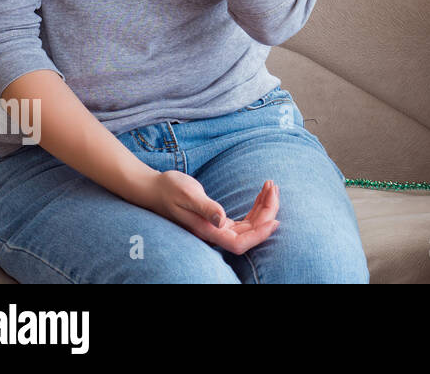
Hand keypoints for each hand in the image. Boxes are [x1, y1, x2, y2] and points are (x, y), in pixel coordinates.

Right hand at [134, 170, 279, 254]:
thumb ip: (206, 207)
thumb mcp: (188, 194)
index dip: (259, 236)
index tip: (275, 220)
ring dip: (264, 207)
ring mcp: (217, 227)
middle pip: (249, 233)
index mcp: (207, 231)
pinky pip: (244, 218)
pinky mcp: (218, 220)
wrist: (154, 188)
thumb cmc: (169, 189)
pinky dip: (256, 205)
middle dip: (267, 212)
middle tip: (274, 187)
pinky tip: (262, 192)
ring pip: (249, 225)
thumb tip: (222, 220)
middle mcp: (214, 232)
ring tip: (271, 185)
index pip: (239, 243)